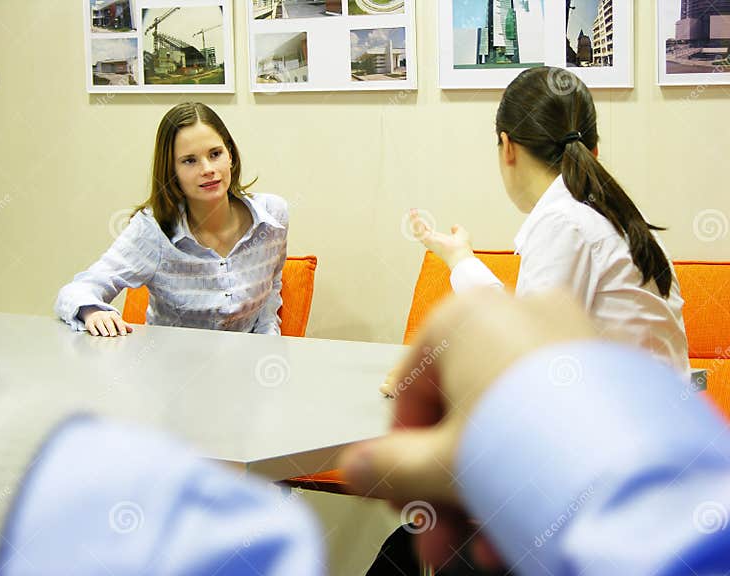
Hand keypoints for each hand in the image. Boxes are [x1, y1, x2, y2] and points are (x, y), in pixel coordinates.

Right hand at [81, 308, 132, 336]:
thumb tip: (131, 330)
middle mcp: (104, 315)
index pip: (118, 320)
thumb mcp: (115, 320)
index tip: (124, 334)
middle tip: (114, 335)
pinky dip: (93, 330)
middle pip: (108, 322)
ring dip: (103, 329)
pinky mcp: (89, 323)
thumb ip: (123, 325)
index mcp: (112, 315)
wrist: (93, 314)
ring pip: (99, 324)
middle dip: (111, 328)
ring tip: (106, 335)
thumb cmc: (107, 320)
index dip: (121, 327)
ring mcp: (96, 319)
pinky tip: (96, 334)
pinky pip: (91, 326)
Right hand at [339, 289, 594, 568]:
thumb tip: (354, 467)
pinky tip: (528, 510)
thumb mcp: (440, 463)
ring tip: (486, 536)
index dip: (397, 454)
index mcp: (460, 318)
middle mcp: (512, 313)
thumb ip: (387, 465)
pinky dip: (531, 457)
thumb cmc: (528, 442)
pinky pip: (547, 411)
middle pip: (460, 408)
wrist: (628, 464)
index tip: (402, 495)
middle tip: (443, 530)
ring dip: (487, 480)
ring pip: (503, 414)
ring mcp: (563, 332)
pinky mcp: (601, 361)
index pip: (408, 393)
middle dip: (445, 481)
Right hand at [409, 209, 472, 269]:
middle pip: (419, 230)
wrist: (461, 255)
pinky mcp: (427, 240)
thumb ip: (457, 229)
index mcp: (438, 240)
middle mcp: (431, 241)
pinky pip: (418, 229)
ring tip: (412, 211)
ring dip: (414, 220)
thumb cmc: (462, 248)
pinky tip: (414, 214)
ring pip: (417, 230)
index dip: (424, 225)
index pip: (427, 232)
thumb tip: (455, 226)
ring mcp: (428, 241)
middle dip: (415, 221)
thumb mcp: (461, 234)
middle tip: (413, 212)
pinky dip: (416, 221)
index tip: (421, 219)